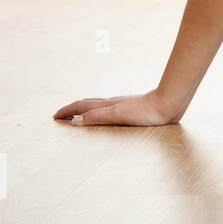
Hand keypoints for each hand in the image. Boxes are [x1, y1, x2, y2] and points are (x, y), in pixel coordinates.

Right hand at [53, 89, 182, 125]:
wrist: (168, 104)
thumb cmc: (145, 111)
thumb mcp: (117, 115)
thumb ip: (96, 117)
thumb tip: (74, 120)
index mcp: (107, 105)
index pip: (81, 106)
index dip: (67, 110)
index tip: (54, 116)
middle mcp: (112, 103)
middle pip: (87, 104)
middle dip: (72, 109)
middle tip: (60, 115)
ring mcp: (122, 105)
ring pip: (97, 105)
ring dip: (84, 109)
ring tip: (78, 114)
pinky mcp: (131, 109)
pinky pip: (108, 109)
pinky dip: (98, 112)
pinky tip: (106, 115)